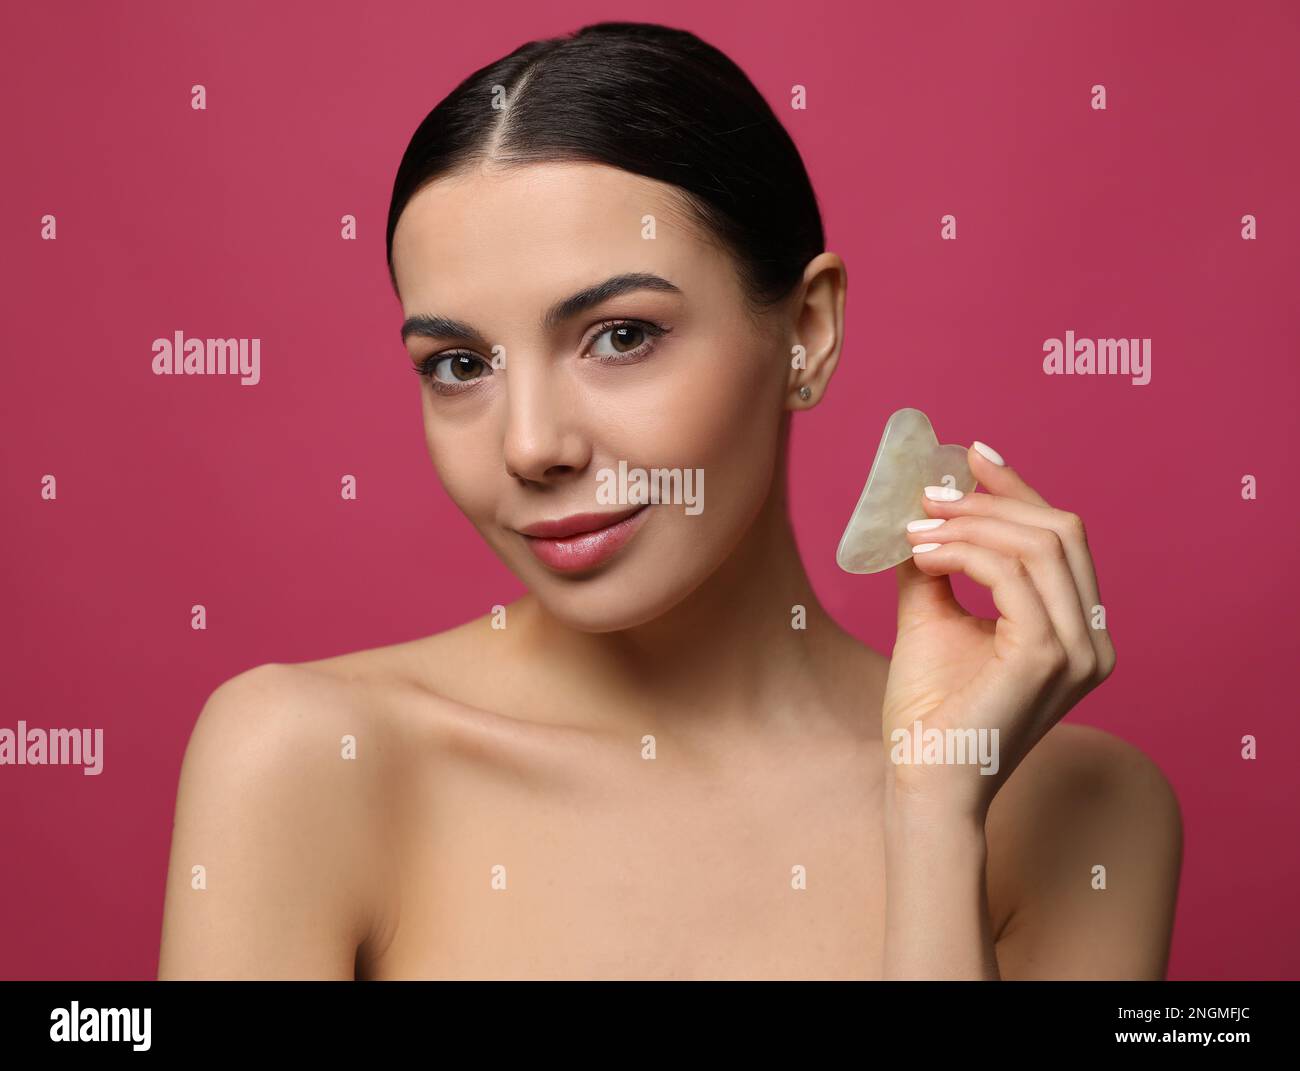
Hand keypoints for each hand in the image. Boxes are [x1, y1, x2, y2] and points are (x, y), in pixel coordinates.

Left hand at [880, 441, 1115, 819]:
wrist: (922, 780)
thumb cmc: (929, 713)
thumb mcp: (933, 619)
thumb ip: (937, 566)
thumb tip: (921, 511)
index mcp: (1074, 630)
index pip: (1060, 539)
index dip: (1018, 489)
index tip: (971, 455)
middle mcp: (1091, 639)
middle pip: (1059, 530)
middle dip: (990, 501)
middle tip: (929, 494)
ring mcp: (1078, 650)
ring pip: (1040, 545)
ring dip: (970, 524)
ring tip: (914, 527)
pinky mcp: (1048, 657)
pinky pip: (1013, 575)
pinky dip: (964, 552)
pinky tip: (922, 555)